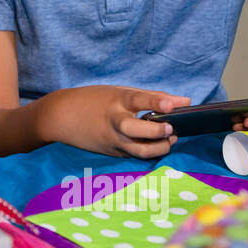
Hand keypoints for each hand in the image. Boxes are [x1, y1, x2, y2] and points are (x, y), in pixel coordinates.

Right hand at [43, 85, 190, 158]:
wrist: (62, 116)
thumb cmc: (96, 100)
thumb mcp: (120, 92)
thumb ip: (152, 97)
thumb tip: (185, 102)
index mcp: (116, 101)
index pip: (138, 100)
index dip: (157, 101)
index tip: (174, 104)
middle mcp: (114, 122)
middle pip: (136, 131)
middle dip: (156, 132)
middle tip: (170, 129)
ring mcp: (113, 140)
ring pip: (140, 151)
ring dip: (159, 148)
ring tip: (169, 140)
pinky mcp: (113, 152)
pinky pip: (136, 154)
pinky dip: (150, 151)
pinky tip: (159, 145)